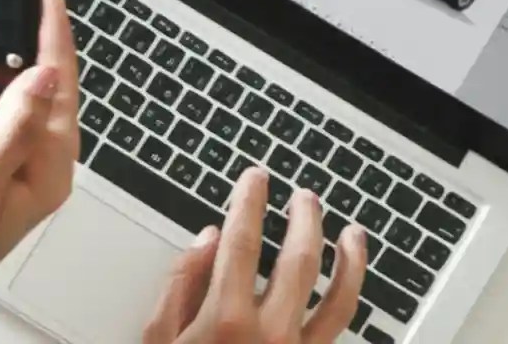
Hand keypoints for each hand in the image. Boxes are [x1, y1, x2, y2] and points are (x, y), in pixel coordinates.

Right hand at [143, 170, 368, 343]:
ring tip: (350, 230)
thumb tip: (207, 240)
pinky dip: (351, 297)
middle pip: (299, 259)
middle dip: (304, 218)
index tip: (255, 179)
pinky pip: (341, 329)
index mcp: (226, 320)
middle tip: (303, 195)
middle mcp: (270, 334)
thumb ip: (180, 285)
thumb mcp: (156, 340)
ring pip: (338, 295)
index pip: (244, 240)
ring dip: (348, 257)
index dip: (251, 201)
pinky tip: (352, 279)